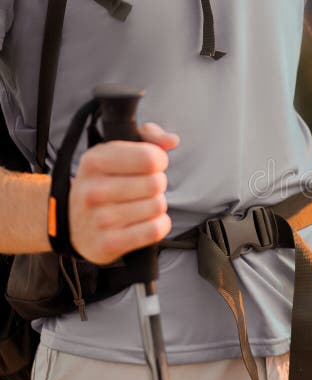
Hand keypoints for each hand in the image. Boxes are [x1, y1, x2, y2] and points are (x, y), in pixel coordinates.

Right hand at [69, 123, 179, 264]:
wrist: (73, 223)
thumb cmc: (103, 183)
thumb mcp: (117, 152)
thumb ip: (148, 137)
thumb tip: (171, 140)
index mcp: (94, 161)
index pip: (149, 158)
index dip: (159, 160)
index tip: (151, 165)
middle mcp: (93, 190)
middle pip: (156, 183)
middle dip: (157, 185)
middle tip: (141, 188)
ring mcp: (100, 219)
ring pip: (158, 206)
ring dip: (156, 206)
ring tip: (138, 205)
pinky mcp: (109, 243)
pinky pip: (155, 229)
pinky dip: (158, 225)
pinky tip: (143, 222)